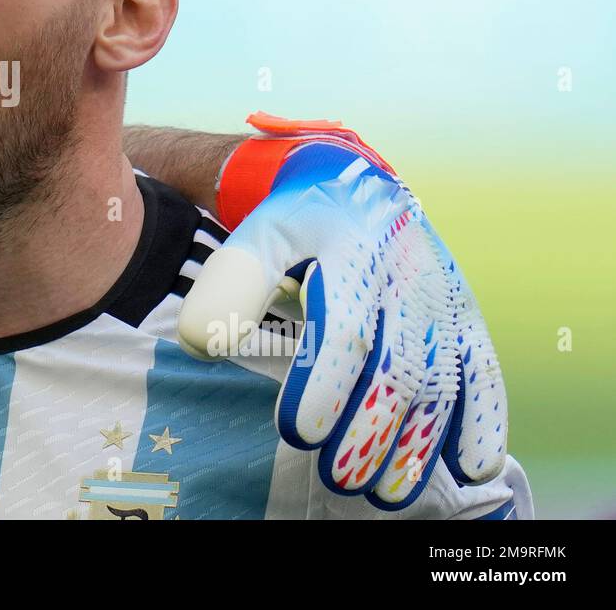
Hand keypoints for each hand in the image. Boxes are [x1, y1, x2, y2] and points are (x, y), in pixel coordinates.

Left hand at [178, 119, 506, 509]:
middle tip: (338, 476)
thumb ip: (229, 287)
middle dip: (370, 428)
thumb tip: (196, 341)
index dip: (325, 383)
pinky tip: (473, 469)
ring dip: (419, 441)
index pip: (343, 328)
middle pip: (396, 364)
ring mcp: (441, 300)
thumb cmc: (294, 226)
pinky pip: (483, 372)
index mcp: (351, 252)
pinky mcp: (464, 320)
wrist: (352, 187)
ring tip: (387, 493)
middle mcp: (405, 276)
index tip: (300, 432)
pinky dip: (484, 421)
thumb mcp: (256, 238)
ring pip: (441, 379)